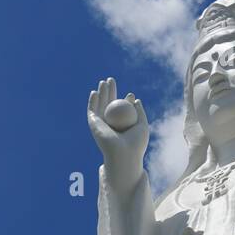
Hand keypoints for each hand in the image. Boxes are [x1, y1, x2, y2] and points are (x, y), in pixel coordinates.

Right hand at [88, 77, 149, 196]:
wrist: (124, 154)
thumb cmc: (136, 144)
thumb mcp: (142, 126)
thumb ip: (140, 113)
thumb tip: (136, 99)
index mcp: (121, 126)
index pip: (123, 110)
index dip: (125, 101)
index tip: (131, 95)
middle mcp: (110, 125)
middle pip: (109, 105)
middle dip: (110, 92)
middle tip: (112, 80)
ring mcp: (101, 124)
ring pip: (100, 105)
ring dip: (101, 93)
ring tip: (104, 81)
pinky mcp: (94, 125)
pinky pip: (92, 110)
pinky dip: (93, 101)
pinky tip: (94, 92)